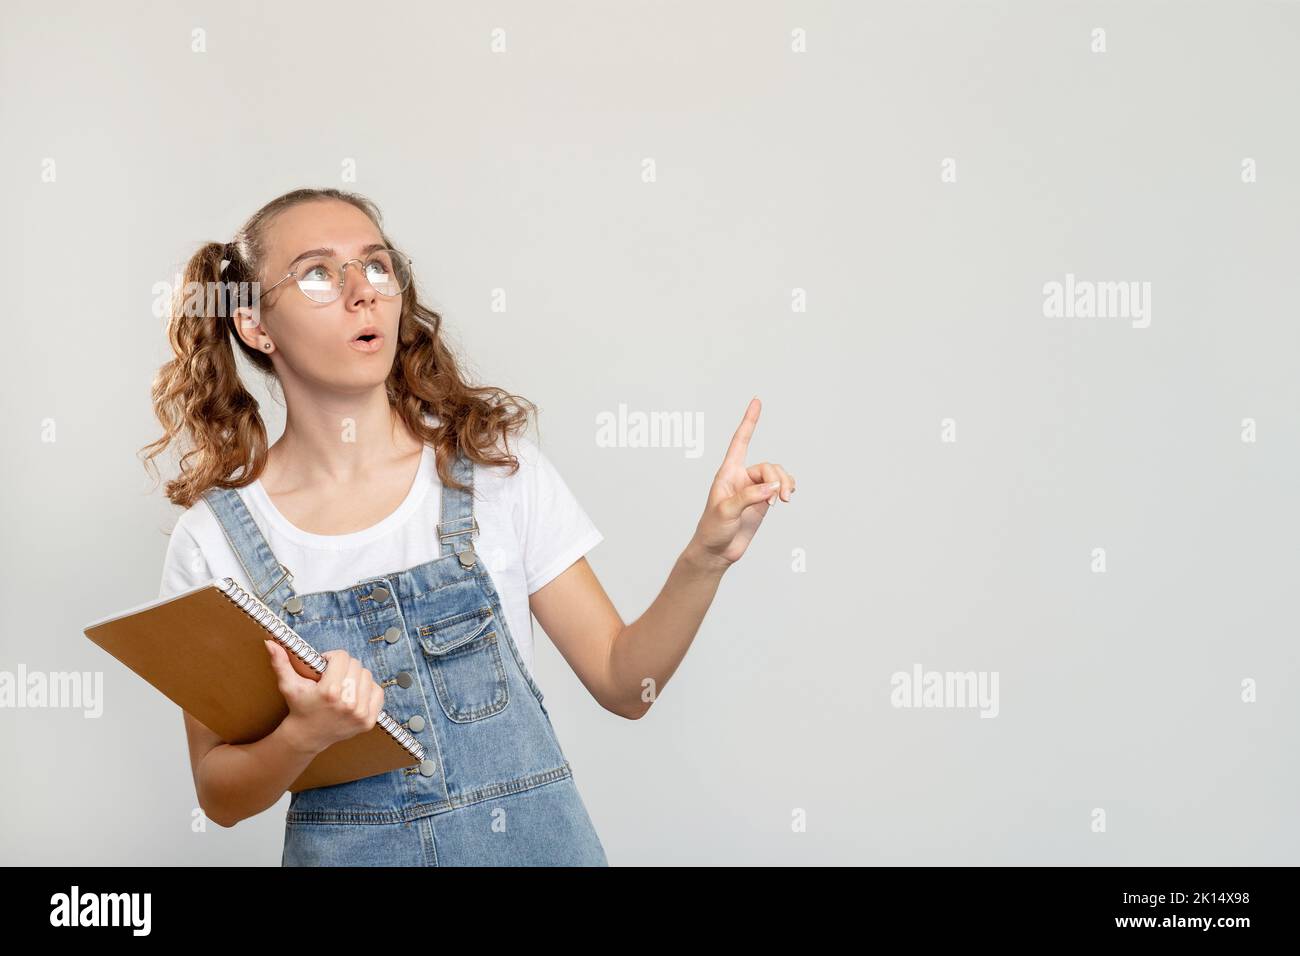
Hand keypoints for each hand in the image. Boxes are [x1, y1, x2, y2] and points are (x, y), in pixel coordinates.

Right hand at [264, 643, 385, 754]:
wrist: (307, 737)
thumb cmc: (299, 707)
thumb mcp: (288, 685)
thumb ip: (280, 663)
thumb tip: (270, 643)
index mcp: (330, 692)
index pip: (343, 657)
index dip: (332, 658)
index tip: (326, 665)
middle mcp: (348, 703)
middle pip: (356, 665)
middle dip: (345, 667)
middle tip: (334, 676)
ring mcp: (360, 713)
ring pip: (368, 676)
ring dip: (356, 677)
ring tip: (343, 685)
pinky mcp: (368, 721)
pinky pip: (378, 692)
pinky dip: (368, 690)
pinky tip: (354, 694)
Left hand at [689, 397, 794, 570]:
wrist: (717, 552)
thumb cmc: (713, 529)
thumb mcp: (726, 511)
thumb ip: (749, 497)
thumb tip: (772, 488)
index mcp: (727, 473)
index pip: (740, 442)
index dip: (749, 422)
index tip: (756, 402)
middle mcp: (741, 477)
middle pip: (768, 466)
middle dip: (778, 479)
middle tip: (780, 498)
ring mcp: (753, 489)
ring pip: (777, 476)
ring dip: (785, 485)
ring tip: (785, 500)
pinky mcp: (762, 502)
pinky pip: (780, 487)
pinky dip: (787, 489)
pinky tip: (787, 497)